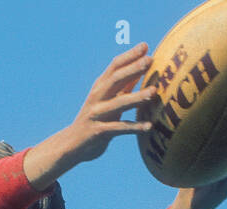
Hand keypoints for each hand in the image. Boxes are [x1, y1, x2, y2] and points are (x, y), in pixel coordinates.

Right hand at [25, 44, 158, 187]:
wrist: (72, 144)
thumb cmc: (96, 119)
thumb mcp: (108, 99)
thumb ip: (125, 85)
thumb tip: (142, 66)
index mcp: (100, 87)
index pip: (115, 67)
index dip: (129, 56)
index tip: (145, 46)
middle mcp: (97, 98)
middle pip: (115, 79)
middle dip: (133, 69)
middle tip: (150, 60)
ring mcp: (96, 114)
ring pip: (118, 103)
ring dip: (136, 97)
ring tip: (154, 92)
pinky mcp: (98, 132)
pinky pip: (119, 129)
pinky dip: (134, 128)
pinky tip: (149, 126)